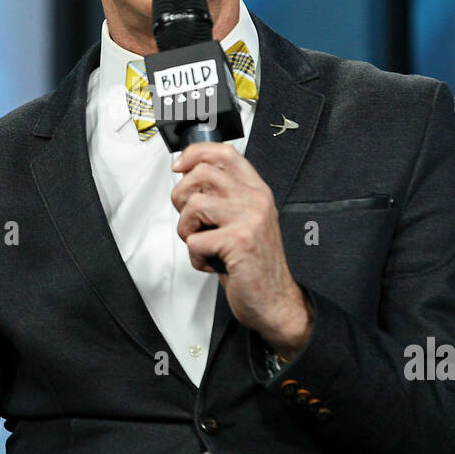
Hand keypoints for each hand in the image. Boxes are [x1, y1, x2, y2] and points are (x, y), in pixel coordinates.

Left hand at [170, 143, 312, 356]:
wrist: (275, 300)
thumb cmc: (254, 263)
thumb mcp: (243, 221)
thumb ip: (223, 198)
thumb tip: (187, 177)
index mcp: (257, 191)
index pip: (226, 153)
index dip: (196, 153)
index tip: (179, 165)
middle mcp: (256, 200)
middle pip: (202, 174)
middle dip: (181, 196)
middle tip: (189, 219)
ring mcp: (249, 219)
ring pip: (193, 205)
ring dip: (186, 230)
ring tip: (202, 245)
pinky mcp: (239, 241)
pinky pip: (195, 241)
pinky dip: (195, 258)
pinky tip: (211, 264)